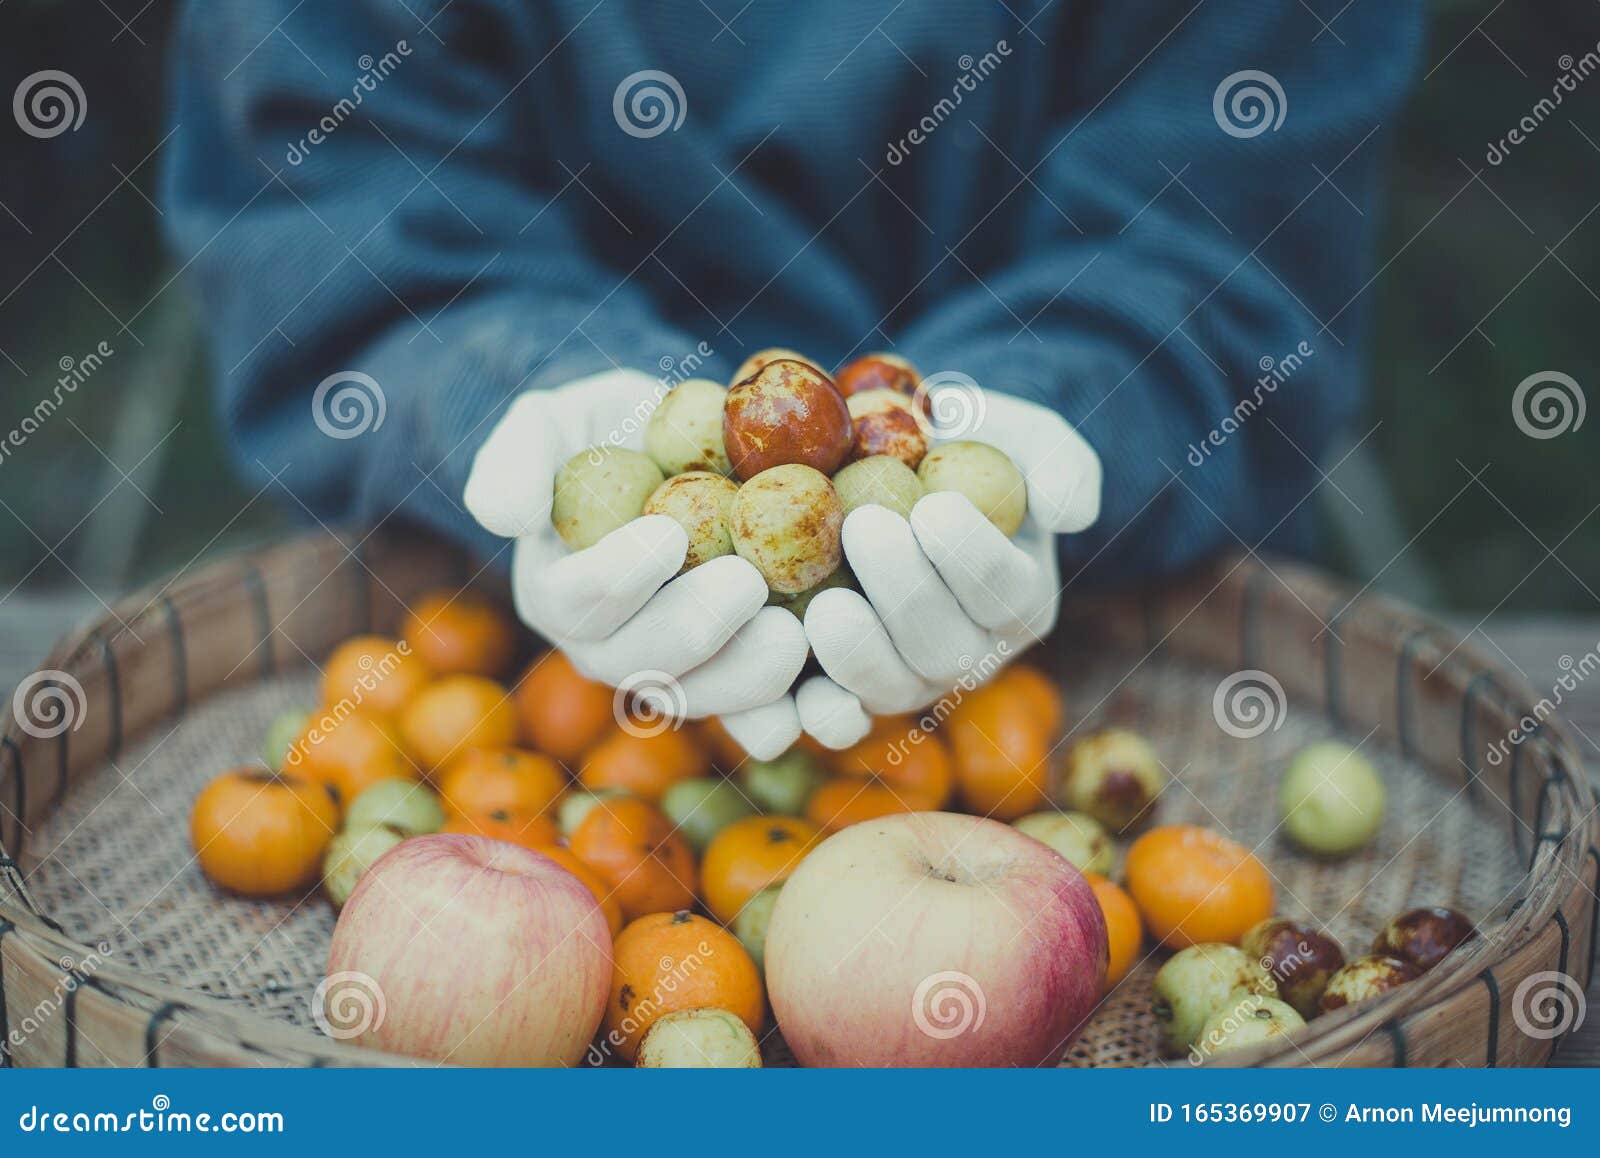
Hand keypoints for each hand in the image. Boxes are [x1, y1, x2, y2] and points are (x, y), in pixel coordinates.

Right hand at [464, 370, 808, 735]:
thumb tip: (501, 517)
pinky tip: (832, 699)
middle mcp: (608, 649)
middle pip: (642, 663)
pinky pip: (756, 718)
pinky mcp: (734, 681)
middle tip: (749, 582)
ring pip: (701, 698)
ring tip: (794, 633)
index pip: (579, 600)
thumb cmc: (610, 431)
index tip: (668, 532)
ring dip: (748, 678)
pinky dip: (792, 713)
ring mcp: (672, 674)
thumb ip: (516, 455)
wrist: (679, 453)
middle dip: (695, 628)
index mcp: (557, 594)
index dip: (619, 576)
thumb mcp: (555, 419)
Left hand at [796, 387, 1100, 746]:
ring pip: (893, 688)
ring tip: (826, 604)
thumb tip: (1070, 514)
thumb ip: (1061, 464)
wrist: (893, 470)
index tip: (933, 506)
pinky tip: (794, 685)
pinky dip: (818, 711)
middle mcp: (972, 653)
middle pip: (946, 648)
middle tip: (864, 526)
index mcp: (1021, 599)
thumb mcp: (1024, 436)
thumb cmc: (963, 449)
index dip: (973, 559)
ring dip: (858, 653)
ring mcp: (910, 679)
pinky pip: (839, 719)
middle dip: (906, 594)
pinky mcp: (850, 690)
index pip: (1008, 593)